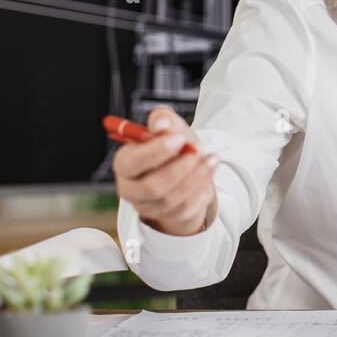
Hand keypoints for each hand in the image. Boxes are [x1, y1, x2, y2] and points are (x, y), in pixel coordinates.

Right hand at [112, 107, 218, 236]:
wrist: (187, 165)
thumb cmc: (173, 144)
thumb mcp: (169, 125)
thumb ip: (163, 119)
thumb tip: (161, 124)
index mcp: (124, 163)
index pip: (132, 163)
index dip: (156, 152)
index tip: (180, 139)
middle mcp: (131, 188)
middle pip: (151, 187)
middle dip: (179, 169)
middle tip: (198, 151)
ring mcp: (149, 206)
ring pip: (171, 199)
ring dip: (195, 177)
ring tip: (211, 158)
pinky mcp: (169, 216)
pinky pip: (186, 208)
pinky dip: (201, 189)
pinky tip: (210, 171)